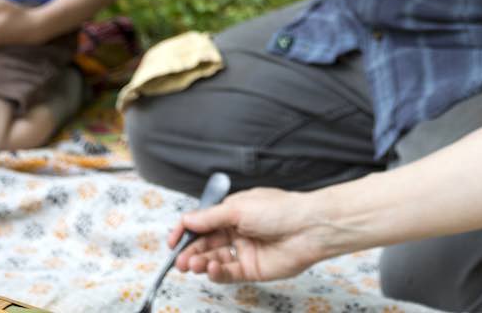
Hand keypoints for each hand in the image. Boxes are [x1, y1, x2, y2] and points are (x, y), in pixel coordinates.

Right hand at [170, 187, 333, 282]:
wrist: (309, 228)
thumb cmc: (280, 210)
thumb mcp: (239, 208)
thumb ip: (211, 218)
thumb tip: (187, 220)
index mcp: (234, 211)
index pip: (203, 222)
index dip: (186, 231)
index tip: (173, 241)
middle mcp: (237, 231)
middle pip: (206, 243)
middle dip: (190, 251)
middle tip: (179, 260)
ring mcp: (244, 250)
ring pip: (215, 259)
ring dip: (201, 262)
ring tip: (192, 265)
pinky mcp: (252, 269)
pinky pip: (228, 273)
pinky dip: (217, 272)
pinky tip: (211, 268)